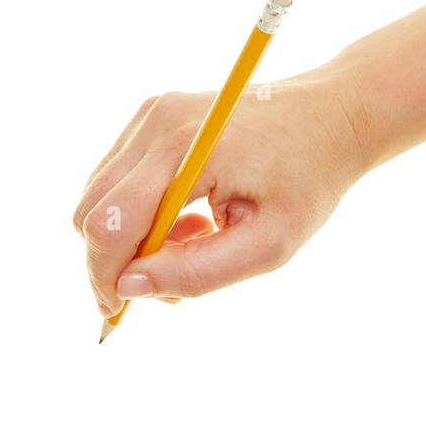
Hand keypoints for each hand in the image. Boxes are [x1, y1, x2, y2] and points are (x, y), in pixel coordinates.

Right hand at [72, 72, 363, 316]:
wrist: (334, 116)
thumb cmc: (310, 180)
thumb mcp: (271, 243)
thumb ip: (200, 272)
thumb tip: (130, 288)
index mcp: (187, 149)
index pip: (109, 224)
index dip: (103, 276)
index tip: (117, 313)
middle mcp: (158, 122)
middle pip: (92, 211)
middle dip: (118, 260)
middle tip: (172, 286)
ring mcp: (152, 113)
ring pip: (100, 197)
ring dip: (135, 237)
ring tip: (199, 241)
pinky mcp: (153, 115)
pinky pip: (118, 179)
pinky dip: (142, 212)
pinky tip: (193, 218)